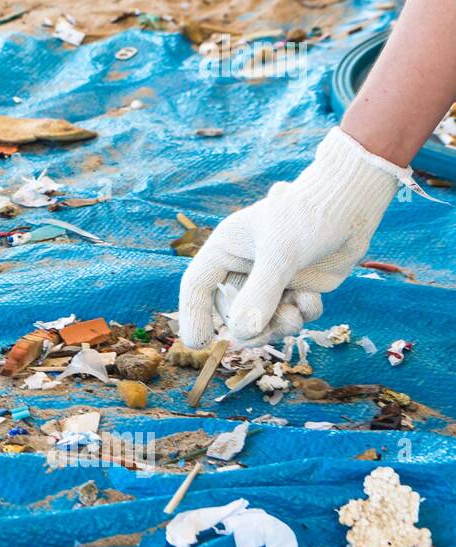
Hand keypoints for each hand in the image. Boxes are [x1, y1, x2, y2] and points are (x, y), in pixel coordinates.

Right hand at [178, 128, 404, 347]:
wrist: (352, 204)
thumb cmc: (307, 218)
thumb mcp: (280, 256)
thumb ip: (260, 295)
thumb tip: (241, 334)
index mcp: (226, 248)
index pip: (198, 286)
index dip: (193, 314)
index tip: (197, 343)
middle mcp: (245, 265)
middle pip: (233, 310)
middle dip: (250, 326)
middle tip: (263, 336)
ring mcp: (273, 277)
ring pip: (264, 317)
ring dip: (279, 324)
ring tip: (295, 318)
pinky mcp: (299, 285)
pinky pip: (293, 313)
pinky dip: (303, 312)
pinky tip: (313, 296)